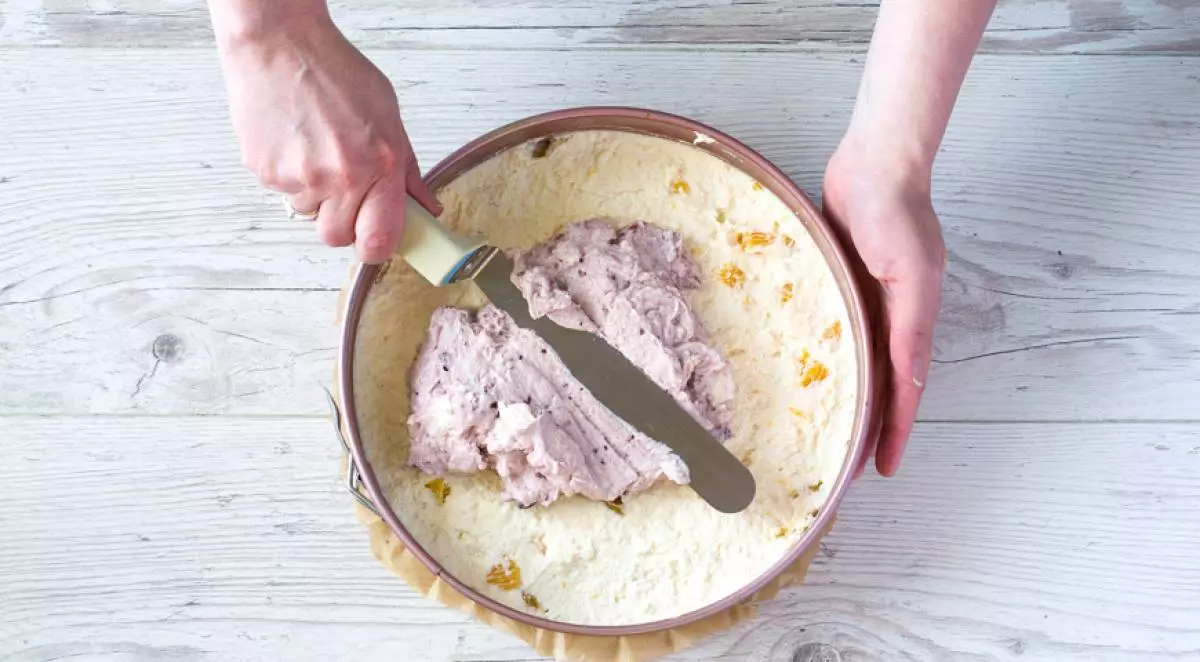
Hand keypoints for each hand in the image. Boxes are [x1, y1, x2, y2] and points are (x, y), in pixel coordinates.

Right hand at [213, 10, 439, 262]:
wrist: (278, 44)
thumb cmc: (334, 71)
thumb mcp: (388, 115)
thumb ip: (407, 168)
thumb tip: (425, 206)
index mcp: (379, 164)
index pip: (379, 240)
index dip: (376, 245)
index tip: (378, 238)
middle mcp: (340, 176)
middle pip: (338, 237)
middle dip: (344, 223)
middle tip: (346, 191)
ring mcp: (299, 176)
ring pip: (309, 214)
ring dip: (316, 195)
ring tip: (316, 150)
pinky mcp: (266, 172)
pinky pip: (284, 193)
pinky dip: (291, 176)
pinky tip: (295, 141)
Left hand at [822, 137, 945, 477]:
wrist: (877, 162)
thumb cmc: (897, 213)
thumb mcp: (912, 275)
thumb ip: (910, 328)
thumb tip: (908, 380)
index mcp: (913, 320)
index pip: (905, 390)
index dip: (894, 431)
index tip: (881, 469)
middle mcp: (894, 316)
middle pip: (883, 383)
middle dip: (871, 425)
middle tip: (849, 464)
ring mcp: (870, 300)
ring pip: (861, 361)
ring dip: (851, 395)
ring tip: (831, 429)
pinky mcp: (845, 280)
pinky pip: (838, 328)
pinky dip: (831, 355)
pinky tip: (811, 370)